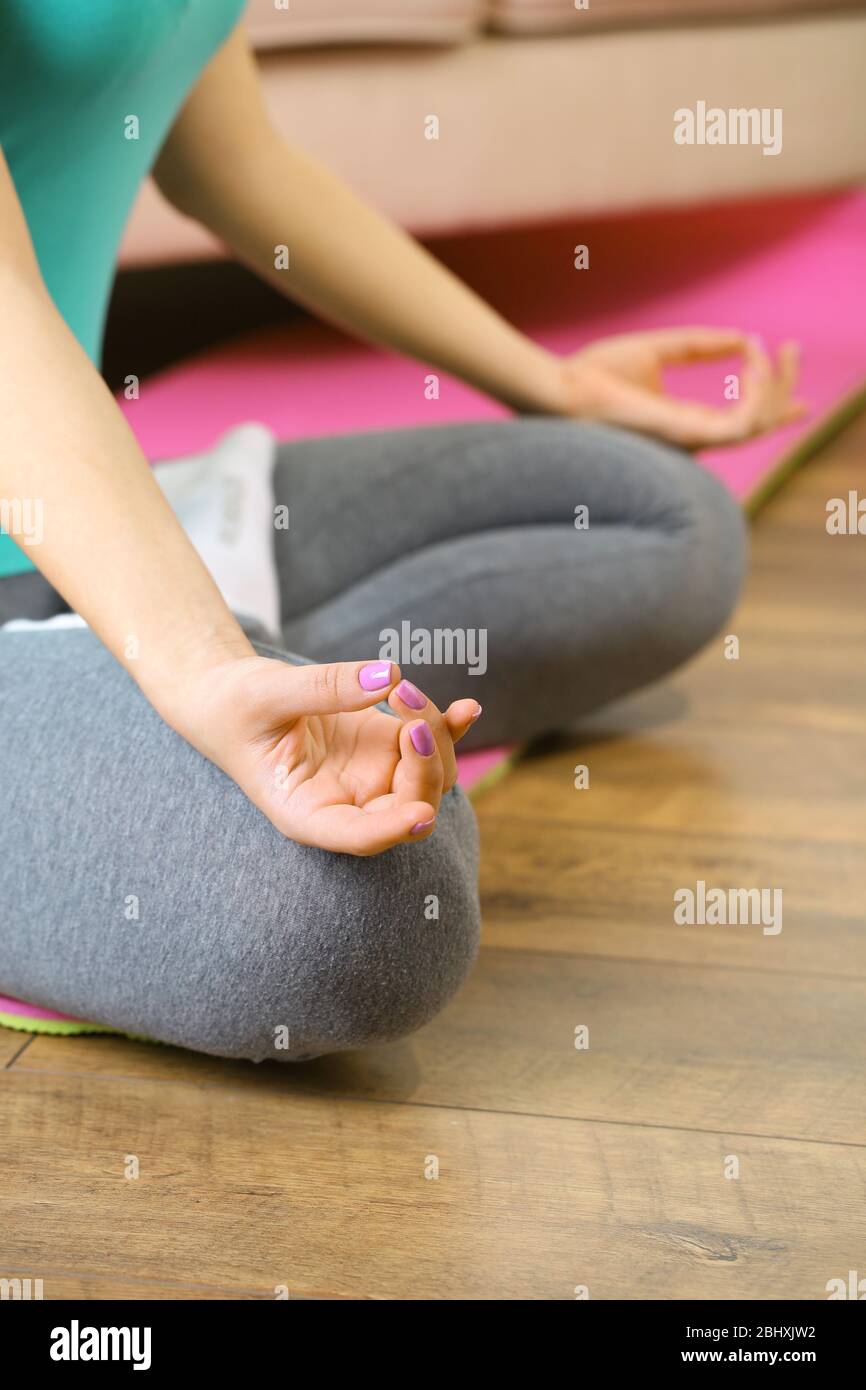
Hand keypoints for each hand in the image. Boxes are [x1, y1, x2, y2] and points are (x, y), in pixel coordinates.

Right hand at [179, 655, 480, 855]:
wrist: (232, 698)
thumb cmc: (234, 707)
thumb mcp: (266, 694)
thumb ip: (324, 687)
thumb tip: (390, 676)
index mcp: (306, 813)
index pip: (357, 836)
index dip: (392, 829)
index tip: (421, 812)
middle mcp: (348, 805)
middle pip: (409, 803)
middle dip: (422, 761)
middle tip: (405, 703)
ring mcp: (372, 777)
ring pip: (431, 775)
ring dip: (433, 733)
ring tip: (401, 691)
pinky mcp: (385, 747)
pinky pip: (432, 746)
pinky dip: (451, 728)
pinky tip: (468, 709)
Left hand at [558, 328, 806, 449]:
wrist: (565, 386)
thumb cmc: (596, 372)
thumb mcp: (659, 349)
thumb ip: (699, 345)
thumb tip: (739, 336)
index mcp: (684, 420)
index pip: (741, 422)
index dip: (774, 409)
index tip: (804, 401)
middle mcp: (691, 437)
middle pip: (755, 424)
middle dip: (783, 391)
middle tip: (792, 348)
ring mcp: (690, 439)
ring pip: (755, 426)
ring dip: (777, 388)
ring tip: (778, 350)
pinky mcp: (686, 434)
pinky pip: (741, 424)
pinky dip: (758, 393)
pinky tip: (755, 360)